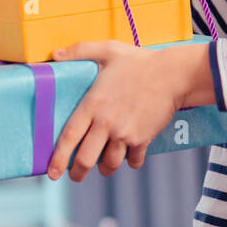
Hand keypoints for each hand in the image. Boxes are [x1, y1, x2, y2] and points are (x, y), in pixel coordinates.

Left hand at [45, 40, 179, 181]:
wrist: (172, 74)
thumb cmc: (140, 61)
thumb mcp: (107, 50)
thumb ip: (79, 51)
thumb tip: (55, 55)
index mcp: (92, 104)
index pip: (69, 137)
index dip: (58, 158)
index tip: (53, 173)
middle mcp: (106, 122)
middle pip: (86, 159)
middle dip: (78, 172)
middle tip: (76, 176)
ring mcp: (125, 133)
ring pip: (110, 164)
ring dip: (106, 168)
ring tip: (105, 165)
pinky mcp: (142, 139)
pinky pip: (133, 160)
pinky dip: (131, 161)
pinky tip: (130, 155)